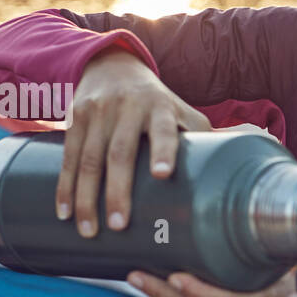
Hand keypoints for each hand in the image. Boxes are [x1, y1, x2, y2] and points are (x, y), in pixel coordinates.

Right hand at [59, 49, 211, 237]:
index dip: (163, 150)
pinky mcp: (75, 119)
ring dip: (86, 197)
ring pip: (89, 158)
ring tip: (89, 230)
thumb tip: (232, 177)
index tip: (163, 174)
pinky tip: (64, 212)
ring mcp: (98, 113)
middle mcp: (127, 108)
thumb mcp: (181, 111)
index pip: (162, 129)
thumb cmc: (158, 102)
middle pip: (120, 152)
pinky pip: (68, 157)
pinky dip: (65, 186)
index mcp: (159, 107)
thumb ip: (201, 139)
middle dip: (118, 191)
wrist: (112, 66)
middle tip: (119, 226)